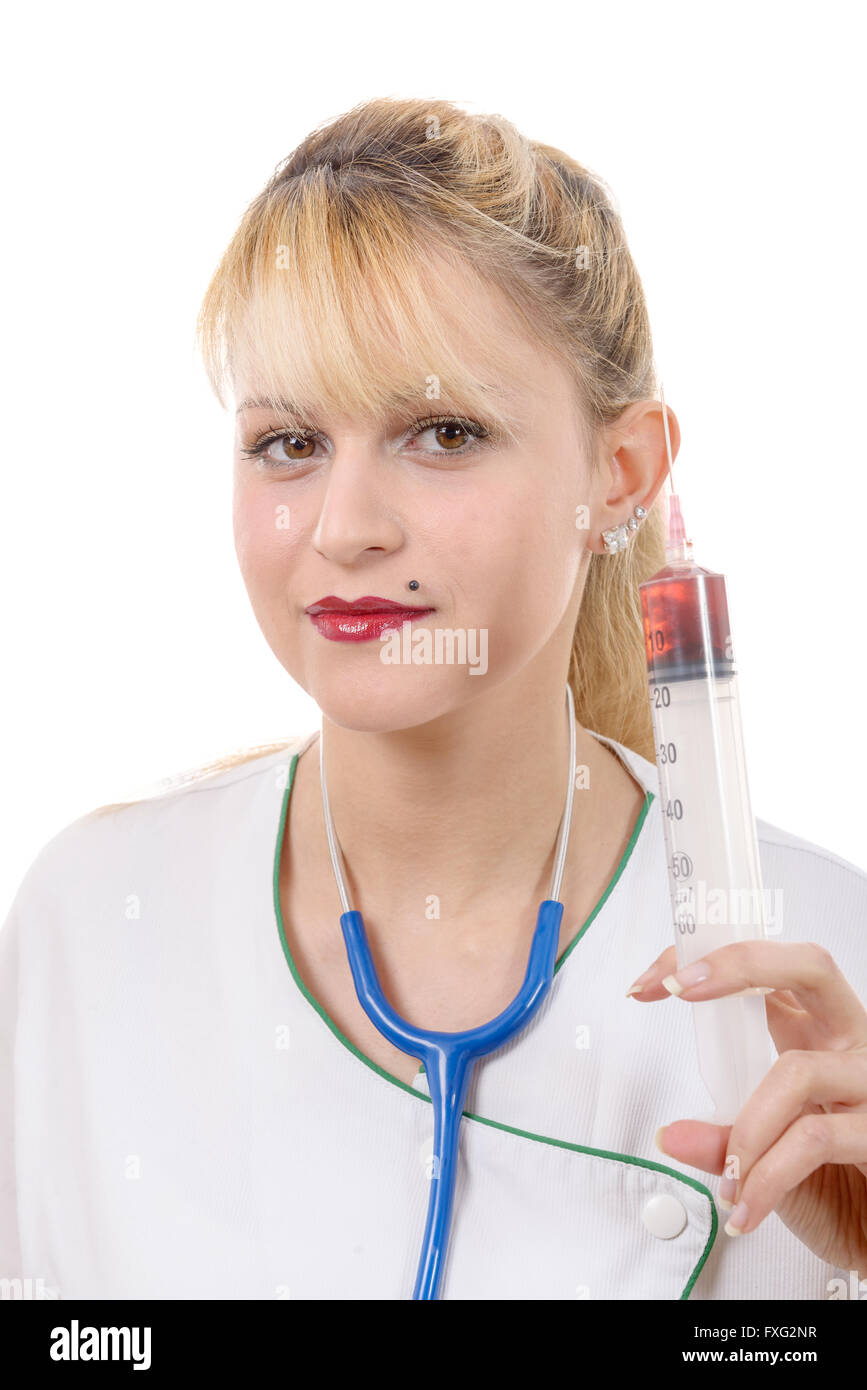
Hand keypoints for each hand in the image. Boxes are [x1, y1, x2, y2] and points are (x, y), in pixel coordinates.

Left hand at [626, 940, 866, 1270]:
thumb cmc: (837, 1189)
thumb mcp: (764, 1162)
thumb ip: (723, 1142)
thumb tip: (672, 1135)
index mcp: (815, 1036)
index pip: (768, 971)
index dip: (711, 961)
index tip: (652, 983)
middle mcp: (848, 1045)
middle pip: (809, 967)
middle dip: (739, 965)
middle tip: (680, 987)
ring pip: (796, 1071)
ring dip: (745, 1130)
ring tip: (728, 1179)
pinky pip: (813, 1139)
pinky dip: (767, 1175)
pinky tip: (749, 1206)